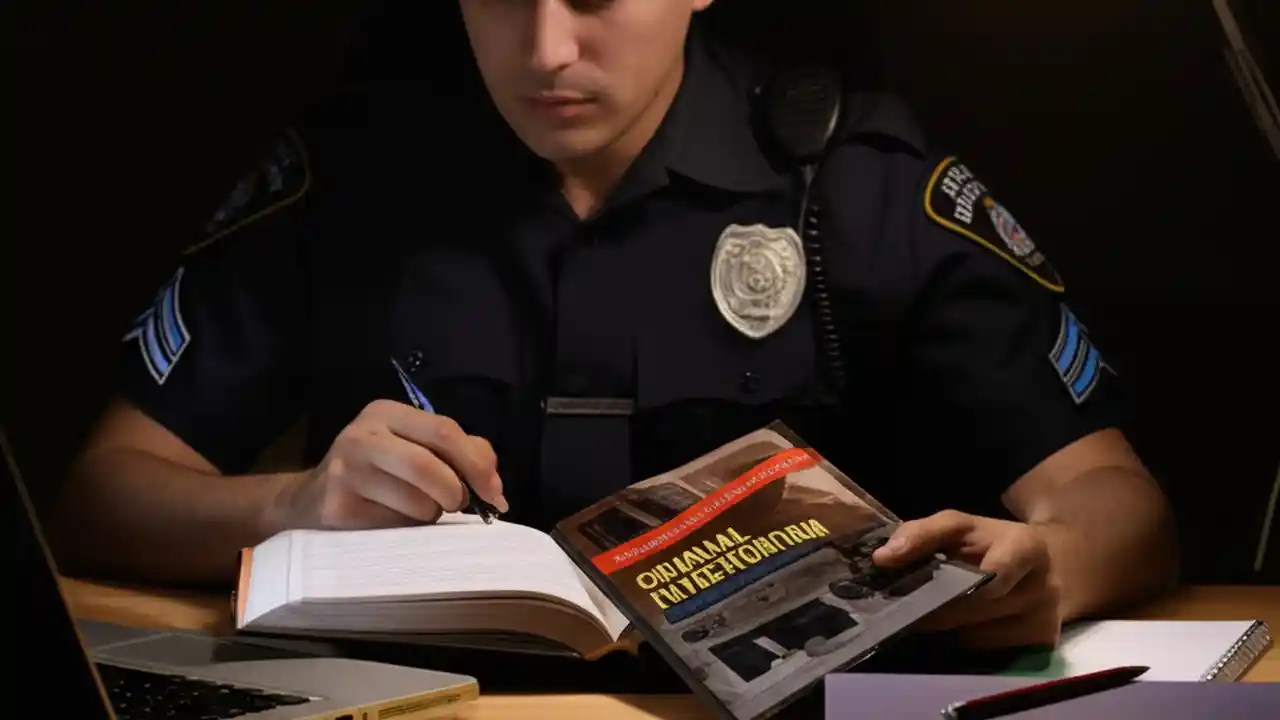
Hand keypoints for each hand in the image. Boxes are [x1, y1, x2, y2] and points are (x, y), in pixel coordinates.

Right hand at [270, 400, 508, 530]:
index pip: (444, 431)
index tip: (495, 494)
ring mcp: (345, 472)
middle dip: (454, 492)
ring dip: (430, 515)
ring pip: (416, 502)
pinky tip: (392, 523)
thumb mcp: (412, 447)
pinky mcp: (338, 509)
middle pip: (428, 466)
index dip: (477, 465)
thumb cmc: (376, 473)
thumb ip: (460, 453)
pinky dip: (407, 531)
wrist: (309, 502)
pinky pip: (395, 526)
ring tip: (416, 511)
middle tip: (455, 505)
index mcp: (386, 413)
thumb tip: (494, 485)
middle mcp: (362, 436)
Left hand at [872, 510, 1061, 647]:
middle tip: (904, 607)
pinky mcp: (1042, 643)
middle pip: (975, 606)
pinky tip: (960, 628)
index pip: (993, 568)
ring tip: (930, 615)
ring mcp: (1045, 618)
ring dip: (946, 627)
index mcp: (1027, 546)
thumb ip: (920, 533)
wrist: (1045, 566)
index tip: (913, 578)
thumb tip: (883, 558)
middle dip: (935, 606)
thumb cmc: (990, 543)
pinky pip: (987, 650)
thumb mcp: (959, 527)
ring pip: (976, 634)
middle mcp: (1044, 585)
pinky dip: (965, 641)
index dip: (959, 579)